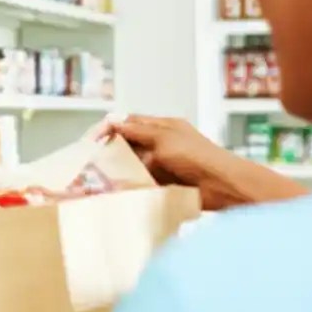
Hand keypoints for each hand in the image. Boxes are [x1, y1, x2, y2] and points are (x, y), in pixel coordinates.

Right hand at [107, 115, 307, 209]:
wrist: (222, 186)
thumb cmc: (197, 156)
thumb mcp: (164, 137)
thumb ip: (137, 131)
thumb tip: (112, 122)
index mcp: (163, 127)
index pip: (130, 123)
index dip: (110, 128)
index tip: (92, 140)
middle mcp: (161, 144)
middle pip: (129, 144)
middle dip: (110, 150)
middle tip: (90, 160)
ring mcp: (162, 165)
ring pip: (133, 164)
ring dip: (118, 169)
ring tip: (98, 176)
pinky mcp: (164, 185)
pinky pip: (141, 182)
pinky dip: (129, 184)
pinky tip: (117, 189)